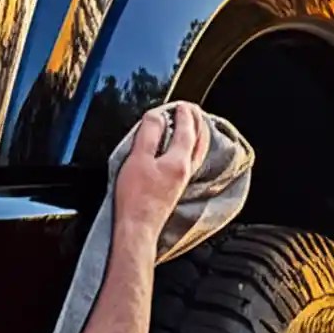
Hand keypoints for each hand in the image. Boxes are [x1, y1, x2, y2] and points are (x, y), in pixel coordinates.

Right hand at [114, 102, 209, 241]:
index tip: (181, 104)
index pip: (187, 130)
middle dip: (196, 122)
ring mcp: (181, 181)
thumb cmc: (135, 198)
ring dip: (196, 135)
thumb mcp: (138, 159)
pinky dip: (190, 149)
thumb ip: (148, 134)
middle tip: (191, 109)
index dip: (184, 114)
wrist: (137, 228)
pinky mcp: (175, 190)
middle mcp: (185, 170)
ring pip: (197, 152)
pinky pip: (190, 162)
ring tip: (193, 126)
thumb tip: (157, 116)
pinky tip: (183, 152)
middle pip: (198, 140)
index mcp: (178, 161)